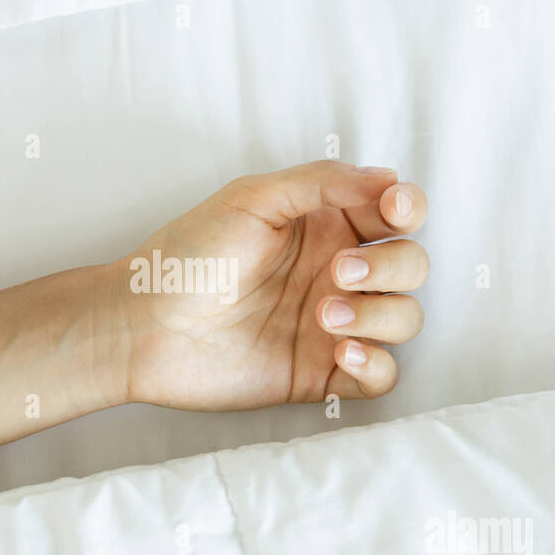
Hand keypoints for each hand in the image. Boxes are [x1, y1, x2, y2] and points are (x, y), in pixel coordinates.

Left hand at [111, 160, 428, 409]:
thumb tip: (386, 178)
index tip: (392, 212)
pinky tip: (341, 351)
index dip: (408, 209)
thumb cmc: (187, 256)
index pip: (395, 213)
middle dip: (392, 267)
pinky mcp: (321, 374)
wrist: (144, 326)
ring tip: (325, 315)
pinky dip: (377, 364)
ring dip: (380, 315)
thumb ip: (321, 182)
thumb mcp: (251, 198)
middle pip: (410, 266)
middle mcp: (337, 273)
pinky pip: (382, 375)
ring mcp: (333, 325)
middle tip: (341, 272)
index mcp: (325, 226)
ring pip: (404, 318)